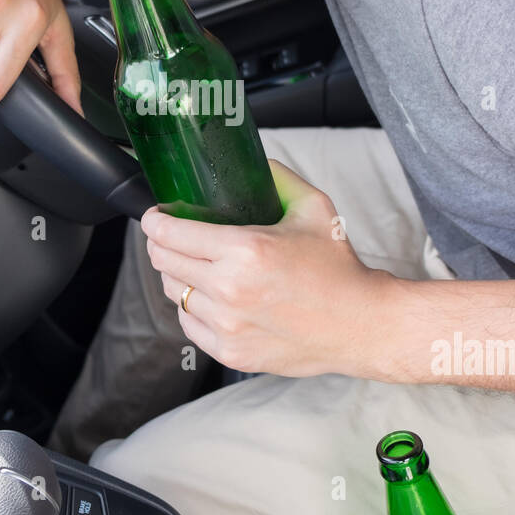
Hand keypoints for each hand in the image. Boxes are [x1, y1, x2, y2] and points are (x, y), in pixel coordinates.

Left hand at [140, 160, 390, 377]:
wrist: (359, 325)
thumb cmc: (338, 270)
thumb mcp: (314, 209)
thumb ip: (279, 179)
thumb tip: (255, 163)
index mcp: (245, 251)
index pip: (171, 234)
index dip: (155, 222)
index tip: (155, 217)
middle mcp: (230, 290)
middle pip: (164, 262)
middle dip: (161, 245)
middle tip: (170, 237)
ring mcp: (227, 325)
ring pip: (173, 293)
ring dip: (177, 275)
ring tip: (194, 266)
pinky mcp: (230, 351)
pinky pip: (188, 324)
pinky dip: (191, 308)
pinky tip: (210, 297)